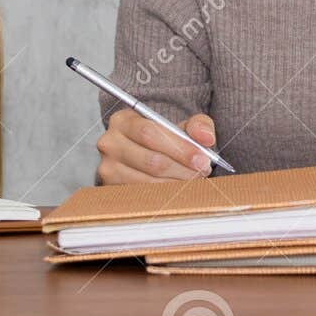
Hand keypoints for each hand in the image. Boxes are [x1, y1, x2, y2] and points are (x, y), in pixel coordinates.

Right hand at [96, 109, 217, 183]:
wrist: (145, 155)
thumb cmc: (163, 140)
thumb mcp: (182, 127)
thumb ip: (198, 126)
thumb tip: (206, 138)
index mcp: (123, 120)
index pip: (150, 133)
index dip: (180, 148)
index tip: (202, 158)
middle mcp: (110, 143)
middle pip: (151, 160)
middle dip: (182, 168)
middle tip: (202, 171)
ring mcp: (108, 168)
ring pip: (148, 181)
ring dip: (177, 183)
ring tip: (193, 180)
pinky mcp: (111, 189)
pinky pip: (143, 196)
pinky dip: (165, 194)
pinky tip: (178, 189)